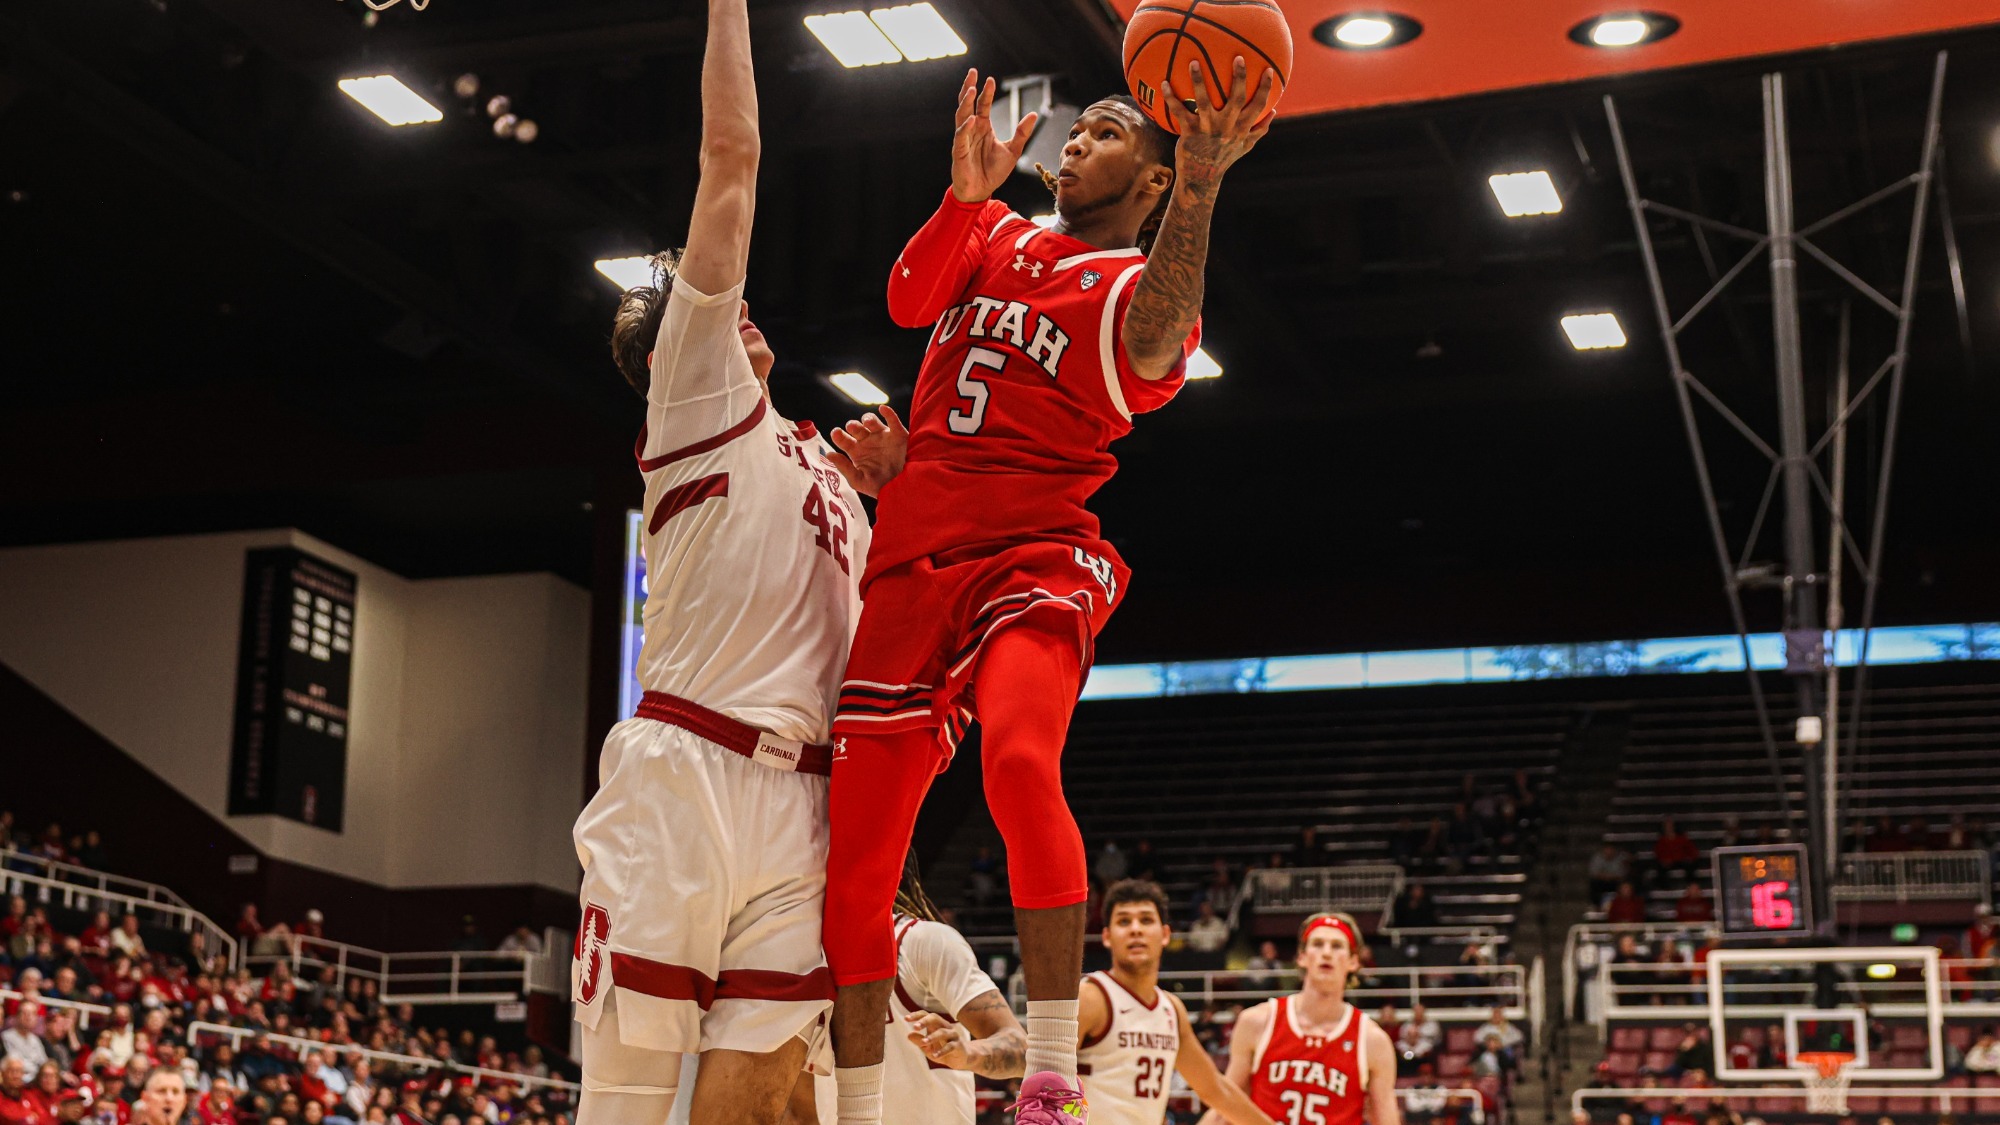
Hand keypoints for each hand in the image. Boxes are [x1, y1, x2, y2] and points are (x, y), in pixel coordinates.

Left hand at [827, 405, 907, 497]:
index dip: (838, 435)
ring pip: (872, 422)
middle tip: (852, 428)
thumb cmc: (880, 487)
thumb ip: (844, 467)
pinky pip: (893, 421)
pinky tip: (883, 409)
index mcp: (856, 452)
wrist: (903, 488)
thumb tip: (828, 454)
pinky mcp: (898, 435)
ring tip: (867, 423)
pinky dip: (888, 413)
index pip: (843, 440)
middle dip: (853, 425)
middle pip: (856, 428)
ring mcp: (882, 437)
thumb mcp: (859, 481)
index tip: (836, 433)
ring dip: (868, 419)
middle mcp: (868, 442)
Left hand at [906, 1011, 972, 1069]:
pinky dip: (942, 1051)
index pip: (926, 1015)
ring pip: (943, 1032)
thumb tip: (909, 1035)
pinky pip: (950, 1046)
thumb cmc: (942, 1050)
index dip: (916, 1015)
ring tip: (923, 1042)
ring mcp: (952, 1036)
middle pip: (935, 1018)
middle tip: (915, 1027)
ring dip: (932, 1037)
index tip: (906, 1019)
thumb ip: (919, 1041)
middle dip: (924, 1021)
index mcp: (936, 1025)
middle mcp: (945, 1027)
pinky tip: (935, 1055)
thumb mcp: (928, 1047)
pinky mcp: (958, 1046)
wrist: (961, 1059)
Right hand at [951, 68, 1037, 203]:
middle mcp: (972, 130)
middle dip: (969, 87)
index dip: (986, 92)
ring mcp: (964, 140)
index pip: (983, 105)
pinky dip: (965, 128)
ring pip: (961, 116)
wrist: (981, 192)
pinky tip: (972, 119)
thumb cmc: (993, 172)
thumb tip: (1034, 114)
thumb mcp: (1013, 150)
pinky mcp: (959, 152)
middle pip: (968, 104)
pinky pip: (960, 137)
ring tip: (970, 89)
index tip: (990, 79)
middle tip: (972, 72)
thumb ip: (1022, 133)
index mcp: (983, 127)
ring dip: (965, 103)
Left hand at [1162, 57, 1276, 183]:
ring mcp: (1207, 129)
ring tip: (1194, 62)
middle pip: (1236, 99)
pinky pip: (1179, 111)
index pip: (1258, 106)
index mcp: (1242, 129)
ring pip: (1204, 101)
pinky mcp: (1190, 132)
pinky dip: (1170, 97)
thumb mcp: (1244, 147)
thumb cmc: (1223, 159)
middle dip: (1239, 77)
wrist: (1201, 178)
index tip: (1269, 69)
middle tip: (1238, 57)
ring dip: (1198, 81)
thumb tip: (1274, 112)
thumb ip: (1259, 130)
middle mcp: (1227, 127)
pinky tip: (1163, 82)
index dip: (1265, 88)